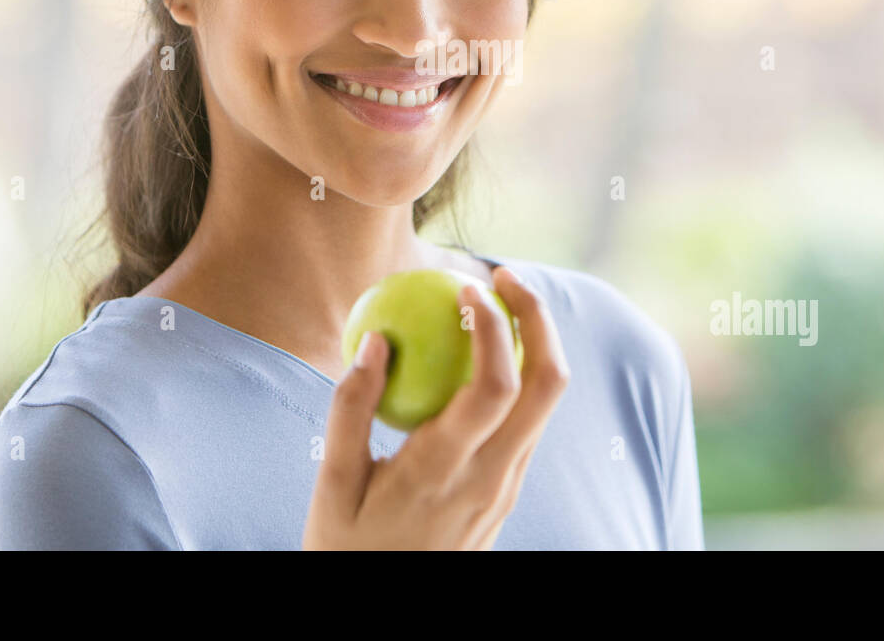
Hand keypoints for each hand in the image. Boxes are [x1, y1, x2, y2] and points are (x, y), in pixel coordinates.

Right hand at [302, 265, 569, 549]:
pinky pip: (528, 423)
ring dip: (534, 343)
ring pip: (548, 404)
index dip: (496, 325)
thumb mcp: (333, 484)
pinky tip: (479, 355)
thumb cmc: (347, 547)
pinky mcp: (507, 494)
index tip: (467, 287)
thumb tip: (375, 338)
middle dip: (538, 317)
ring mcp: (507, 489)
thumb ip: (352, 408)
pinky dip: (518, 376)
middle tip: (502, 276)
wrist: (382, 614)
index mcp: (444, 471)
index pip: (495, 385)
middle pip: (550, 384)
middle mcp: (491, 478)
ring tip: (492, 304)